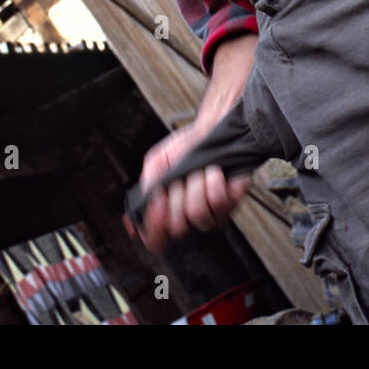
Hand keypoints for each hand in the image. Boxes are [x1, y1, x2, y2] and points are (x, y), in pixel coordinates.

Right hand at [124, 114, 250, 254]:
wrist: (211, 128)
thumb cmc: (186, 147)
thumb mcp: (156, 163)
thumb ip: (146, 188)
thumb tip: (136, 215)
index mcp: (169, 212)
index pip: (157, 240)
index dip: (154, 226)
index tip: (157, 200)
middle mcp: (189, 218)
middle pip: (177, 228)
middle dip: (175, 197)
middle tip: (179, 179)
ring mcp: (212, 213)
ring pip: (197, 214)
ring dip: (195, 186)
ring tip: (198, 171)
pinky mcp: (232, 203)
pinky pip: (219, 202)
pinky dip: (213, 182)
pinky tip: (213, 172)